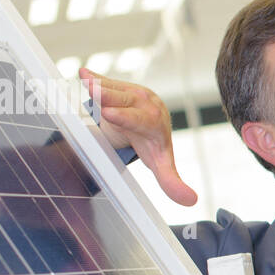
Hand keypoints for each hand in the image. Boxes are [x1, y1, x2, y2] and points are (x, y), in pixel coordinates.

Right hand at [80, 67, 197, 206]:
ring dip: (99, 84)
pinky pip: (105, 80)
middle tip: (95, 92)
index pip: (140, 120)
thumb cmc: (153, 142)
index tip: (109, 114)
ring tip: (85, 80)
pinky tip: (83, 73)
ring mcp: (130, 92)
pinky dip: (93, 77)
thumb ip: (171, 181)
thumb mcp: (161, 162)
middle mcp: (144, 104)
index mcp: (154, 122)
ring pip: (113, 88)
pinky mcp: (117, 86)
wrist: (152, 118)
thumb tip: (191, 201)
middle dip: (110, 96)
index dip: (125, 117)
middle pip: (125, 100)